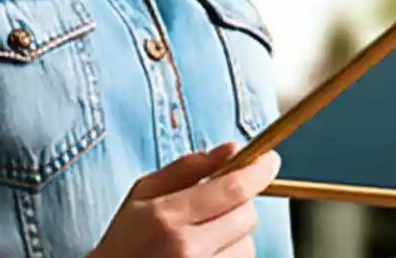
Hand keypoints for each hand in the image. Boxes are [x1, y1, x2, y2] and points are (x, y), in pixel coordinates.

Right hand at [89, 142, 280, 257]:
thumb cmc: (126, 239)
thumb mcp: (144, 193)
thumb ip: (189, 167)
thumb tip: (232, 148)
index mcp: (167, 216)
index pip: (232, 188)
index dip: (258, 171)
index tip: (270, 160)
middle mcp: (187, 248)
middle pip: (247, 216)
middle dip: (240, 204)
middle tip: (216, 204)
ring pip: (248, 244)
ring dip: (234, 235)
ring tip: (202, 237)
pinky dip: (229, 254)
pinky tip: (203, 255)